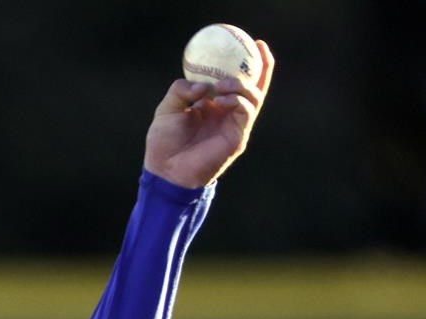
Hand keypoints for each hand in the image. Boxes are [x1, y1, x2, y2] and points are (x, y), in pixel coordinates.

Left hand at [144, 39, 273, 188]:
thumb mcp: (167, 108)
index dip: (241, 61)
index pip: (232, 79)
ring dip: (242, 85)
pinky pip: (246, 112)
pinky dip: (238, 101)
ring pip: (253, 96)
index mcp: (212, 104)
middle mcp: (227, 112)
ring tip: (223, 84)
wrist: (166, 170)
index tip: (244, 40)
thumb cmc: (164, 141)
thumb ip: (181, 90)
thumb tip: (202, 85)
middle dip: (261, 65)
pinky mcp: (237, 138)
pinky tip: (223, 98)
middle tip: (257, 47)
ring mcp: (235, 125)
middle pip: (253, 85)